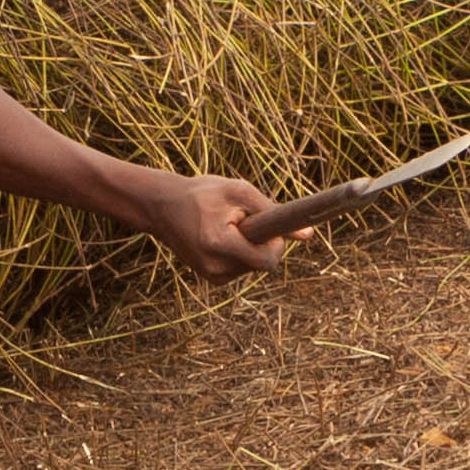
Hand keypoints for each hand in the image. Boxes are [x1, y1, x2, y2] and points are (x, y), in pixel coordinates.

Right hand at [132, 170, 284, 281]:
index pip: (267, 260)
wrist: (162, 206)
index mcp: (219, 244)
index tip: (274, 228)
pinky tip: (222, 237)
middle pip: (262, 264)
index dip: (277, 245)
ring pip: (253, 266)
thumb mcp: (237, 191)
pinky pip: (242, 268)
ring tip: (228, 226)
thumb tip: (308, 234)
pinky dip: (240, 253)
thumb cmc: (202, 193)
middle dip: (262, 243)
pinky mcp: (211, 278)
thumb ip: (272, 210)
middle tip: (245, 220)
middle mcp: (214, 267)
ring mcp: (211, 276)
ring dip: (250, 247)